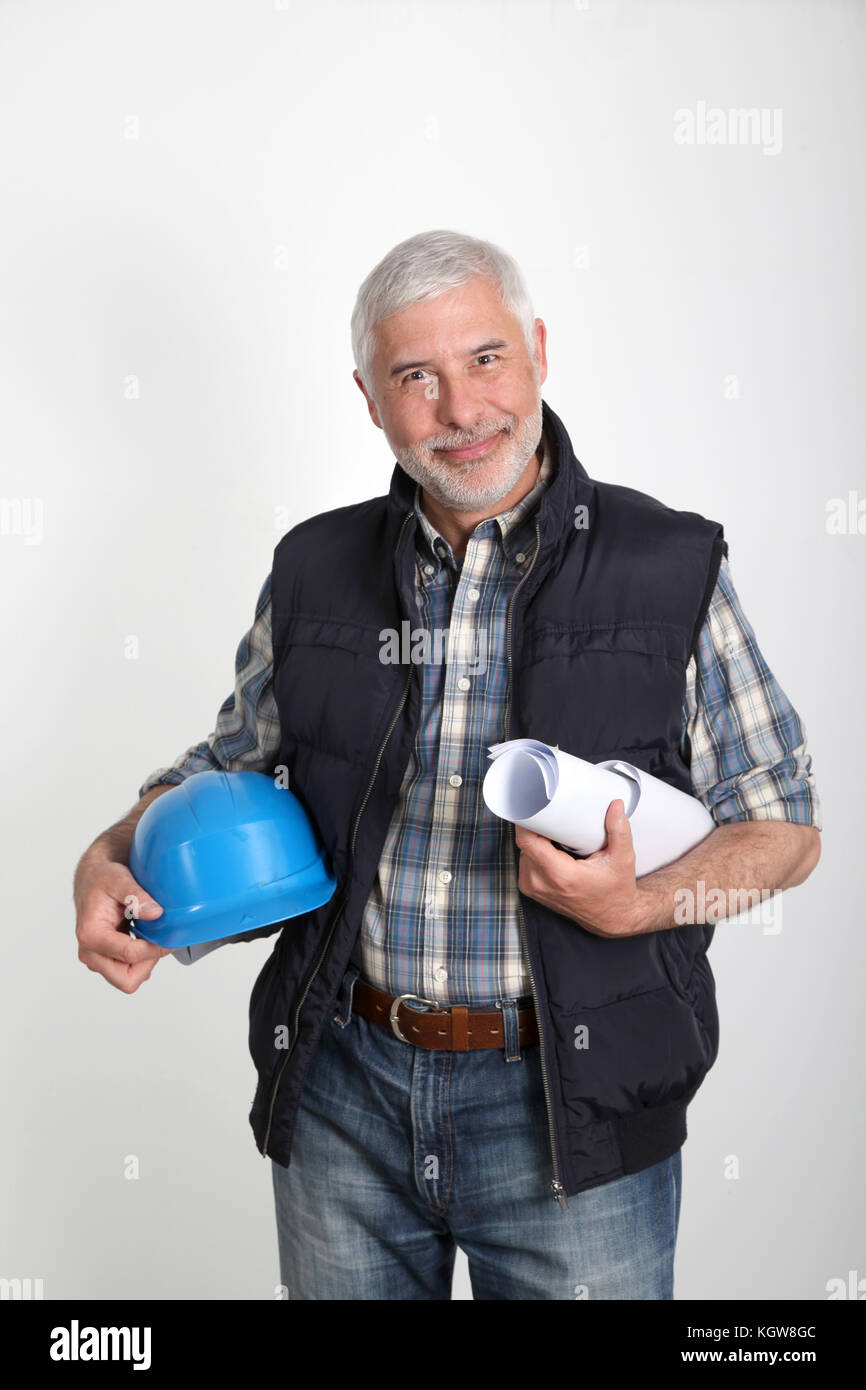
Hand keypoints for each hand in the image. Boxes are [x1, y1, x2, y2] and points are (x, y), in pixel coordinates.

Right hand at [74, 856, 171, 992]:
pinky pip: (128, 972)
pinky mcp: (105, 959)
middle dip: (148, 962)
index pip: (130, 954)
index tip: (171, 937)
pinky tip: (144, 938)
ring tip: (151, 935)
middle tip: (160, 940)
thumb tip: (156, 913)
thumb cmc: (102, 878)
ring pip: (128, 979)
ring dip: (145, 962)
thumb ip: (136, 896)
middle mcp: (90, 952)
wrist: (93, 879)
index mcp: (91, 935)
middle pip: (127, 980)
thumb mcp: (119, 879)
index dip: (156, 949)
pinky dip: (141, 960)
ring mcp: (96, 959)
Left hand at [515, 799, 647, 937]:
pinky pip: (526, 861)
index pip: (527, 840)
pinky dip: (537, 852)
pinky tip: (554, 850)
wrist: (611, 917)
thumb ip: (619, 830)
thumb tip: (616, 805)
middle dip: (537, 827)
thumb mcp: (623, 858)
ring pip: (524, 851)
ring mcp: (533, 888)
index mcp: (560, 875)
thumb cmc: (616, 889)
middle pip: (525, 843)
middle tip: (554, 817)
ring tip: (558, 836)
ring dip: (537, 840)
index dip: (527, 820)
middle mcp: (541, 883)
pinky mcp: (530, 889)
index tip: (536, 806)